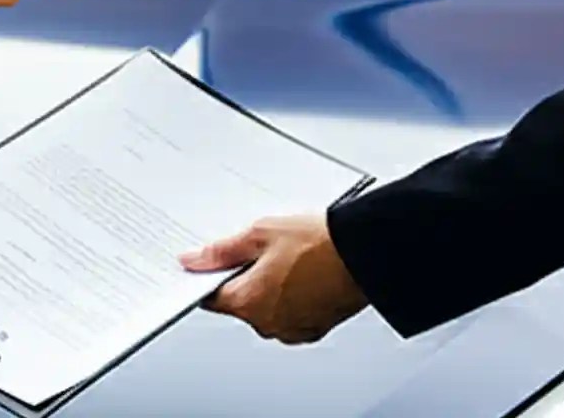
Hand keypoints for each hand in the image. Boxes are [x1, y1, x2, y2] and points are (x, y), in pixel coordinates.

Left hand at [179, 214, 368, 344]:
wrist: (368, 254)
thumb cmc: (320, 244)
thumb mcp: (260, 234)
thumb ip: (222, 251)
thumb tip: (195, 260)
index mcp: (248, 303)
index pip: (210, 297)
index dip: (208, 278)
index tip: (210, 265)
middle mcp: (268, 324)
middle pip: (239, 303)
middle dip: (242, 279)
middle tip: (257, 251)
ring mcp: (293, 329)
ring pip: (266, 309)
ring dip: (268, 288)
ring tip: (286, 258)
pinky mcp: (315, 327)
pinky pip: (290, 313)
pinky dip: (290, 297)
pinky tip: (301, 272)